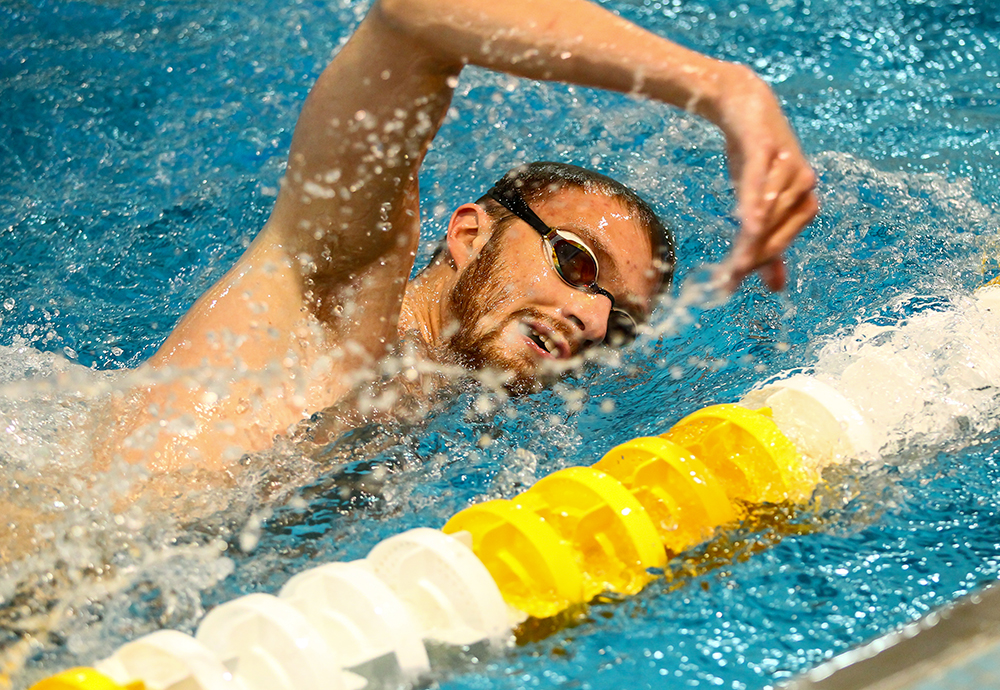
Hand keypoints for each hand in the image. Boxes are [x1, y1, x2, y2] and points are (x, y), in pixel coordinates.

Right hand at [713, 65, 817, 291]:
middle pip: (775, 230)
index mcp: (804, 201)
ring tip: (731, 262)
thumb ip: (769, 243)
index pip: (781, 241)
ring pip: (767, 210)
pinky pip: (760, 179)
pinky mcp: (767, 147)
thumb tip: (776, 288)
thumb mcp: (760, 202)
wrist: (744, 106)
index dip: (759, 263)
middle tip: (729, 277)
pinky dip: (755, 202)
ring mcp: (788, 164)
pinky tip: (747, 223)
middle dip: (752, 255)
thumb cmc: (756, 158)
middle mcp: (803, 184)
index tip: (732, 283)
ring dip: (750, 238)